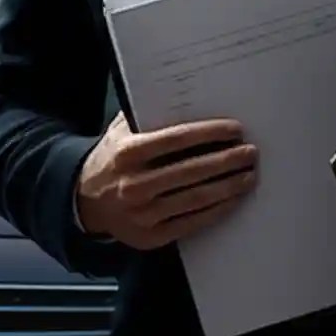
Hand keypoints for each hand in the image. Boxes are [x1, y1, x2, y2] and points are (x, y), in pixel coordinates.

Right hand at [76, 113, 257, 249]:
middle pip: (192, 171)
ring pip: (196, 198)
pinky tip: (233, 199)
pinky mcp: (151, 236)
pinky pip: (192, 222)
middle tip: (251, 153)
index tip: (235, 129)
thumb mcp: (120, 132)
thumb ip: (147, 116)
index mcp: (127, 153)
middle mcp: (134, 184)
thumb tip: (191, 99)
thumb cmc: (112, 159)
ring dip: (228, 186)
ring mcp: (143, 213)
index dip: (210, 133)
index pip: (177, 139)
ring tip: (249, 175)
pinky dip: (217, 210)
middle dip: (227, 161)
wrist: (84, 201)